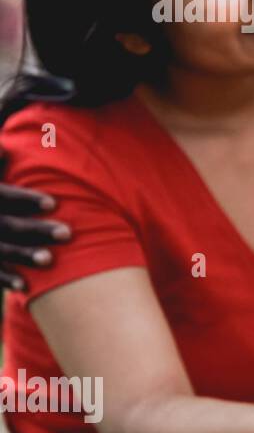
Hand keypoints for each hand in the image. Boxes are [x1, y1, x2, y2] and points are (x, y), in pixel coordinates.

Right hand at [0, 147, 70, 291]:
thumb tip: (4, 146)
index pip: (2, 195)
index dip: (25, 199)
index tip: (54, 203)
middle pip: (5, 226)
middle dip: (35, 230)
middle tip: (68, 234)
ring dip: (22, 256)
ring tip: (49, 260)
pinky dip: (5, 278)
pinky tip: (26, 286)